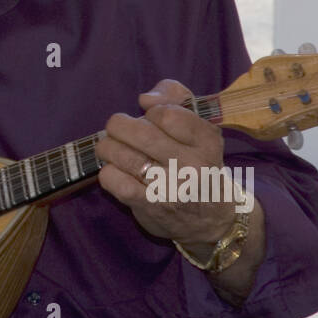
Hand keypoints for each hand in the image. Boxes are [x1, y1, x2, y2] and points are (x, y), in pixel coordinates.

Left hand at [96, 79, 237, 252]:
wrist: (210, 220)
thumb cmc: (199, 163)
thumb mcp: (200, 127)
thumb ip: (175, 97)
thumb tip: (144, 98)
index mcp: (207, 142)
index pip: (166, 113)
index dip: (151, 112)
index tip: (151, 119)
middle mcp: (192, 166)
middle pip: (139, 132)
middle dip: (119, 125)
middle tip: (118, 130)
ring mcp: (170, 188)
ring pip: (120, 153)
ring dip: (108, 147)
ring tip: (112, 149)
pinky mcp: (148, 206)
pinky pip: (112, 179)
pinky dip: (108, 171)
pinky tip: (117, 172)